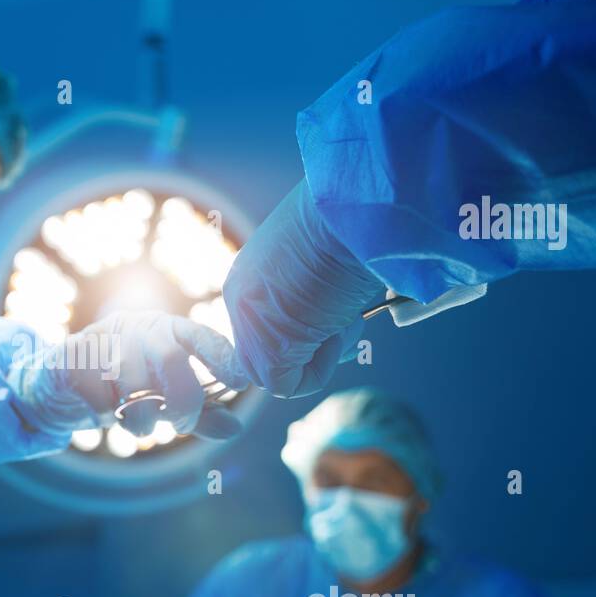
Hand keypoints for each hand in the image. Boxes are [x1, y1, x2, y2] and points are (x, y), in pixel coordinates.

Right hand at [13, 310, 249, 439]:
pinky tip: (105, 413)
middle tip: (182, 425)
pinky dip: (106, 410)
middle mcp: (138, 327)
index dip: (222, 357)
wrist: (60, 381)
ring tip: (142, 430)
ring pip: (133, 377)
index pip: (200, 335)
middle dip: (182, 399)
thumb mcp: (165, 400)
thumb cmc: (124, 388)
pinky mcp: (71, 355)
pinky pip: (96, 388)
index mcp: (167, 330)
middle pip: (168, 357)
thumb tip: (235, 428)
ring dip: (143, 414)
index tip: (240, 383)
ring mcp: (103, 338)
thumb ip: (200, 413)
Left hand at [223, 180, 386, 397]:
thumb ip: (313, 289)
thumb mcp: (324, 255)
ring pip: (275, 371)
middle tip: (348, 321)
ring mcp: (247, 322)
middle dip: (311, 348)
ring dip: (319, 355)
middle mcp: (240, 296)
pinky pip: (287, 385)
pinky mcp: (265, 349)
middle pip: (268, 351)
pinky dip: (321, 369)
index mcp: (251, 271)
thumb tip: (333, 320)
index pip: (268, 323)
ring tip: (344, 314)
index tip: (340, 319)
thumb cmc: (352, 222)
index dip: (305, 332)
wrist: (355, 211)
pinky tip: (337, 327)